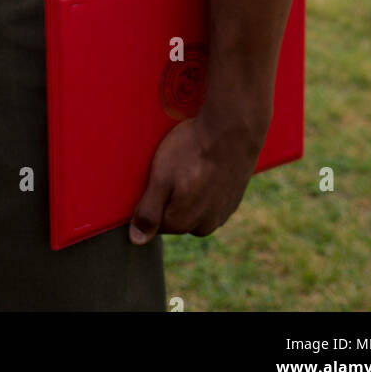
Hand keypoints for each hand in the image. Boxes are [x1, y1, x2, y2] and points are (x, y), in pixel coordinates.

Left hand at [129, 113, 261, 242]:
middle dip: (170, 197)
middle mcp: (204, 226)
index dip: (150, 198)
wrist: (232, 131)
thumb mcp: (161, 178)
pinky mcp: (233, 200)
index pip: (154, 222)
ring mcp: (222, 214)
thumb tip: (137, 240)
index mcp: (182, 223)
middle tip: (173, 168)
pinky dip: (206, 187)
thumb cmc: (191, 151)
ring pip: (194, 209)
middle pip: (175, 217)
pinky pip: (211, 200)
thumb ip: (148, 212)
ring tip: (190, 165)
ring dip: (189, 193)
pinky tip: (205, 167)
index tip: (155, 176)